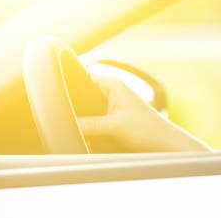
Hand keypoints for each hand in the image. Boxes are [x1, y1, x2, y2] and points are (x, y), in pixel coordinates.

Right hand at [77, 74, 210, 152]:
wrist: (164, 143)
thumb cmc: (146, 128)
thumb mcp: (114, 125)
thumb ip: (89, 124)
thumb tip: (68, 125)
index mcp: (113, 84)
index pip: (83, 77)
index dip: (70, 85)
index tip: (56, 97)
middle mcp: (112, 92)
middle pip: (83, 96)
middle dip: (75, 108)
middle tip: (65, 119)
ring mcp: (112, 105)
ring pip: (87, 110)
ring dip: (82, 120)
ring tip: (80, 130)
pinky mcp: (113, 119)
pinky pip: (93, 121)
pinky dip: (89, 128)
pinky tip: (86, 137)